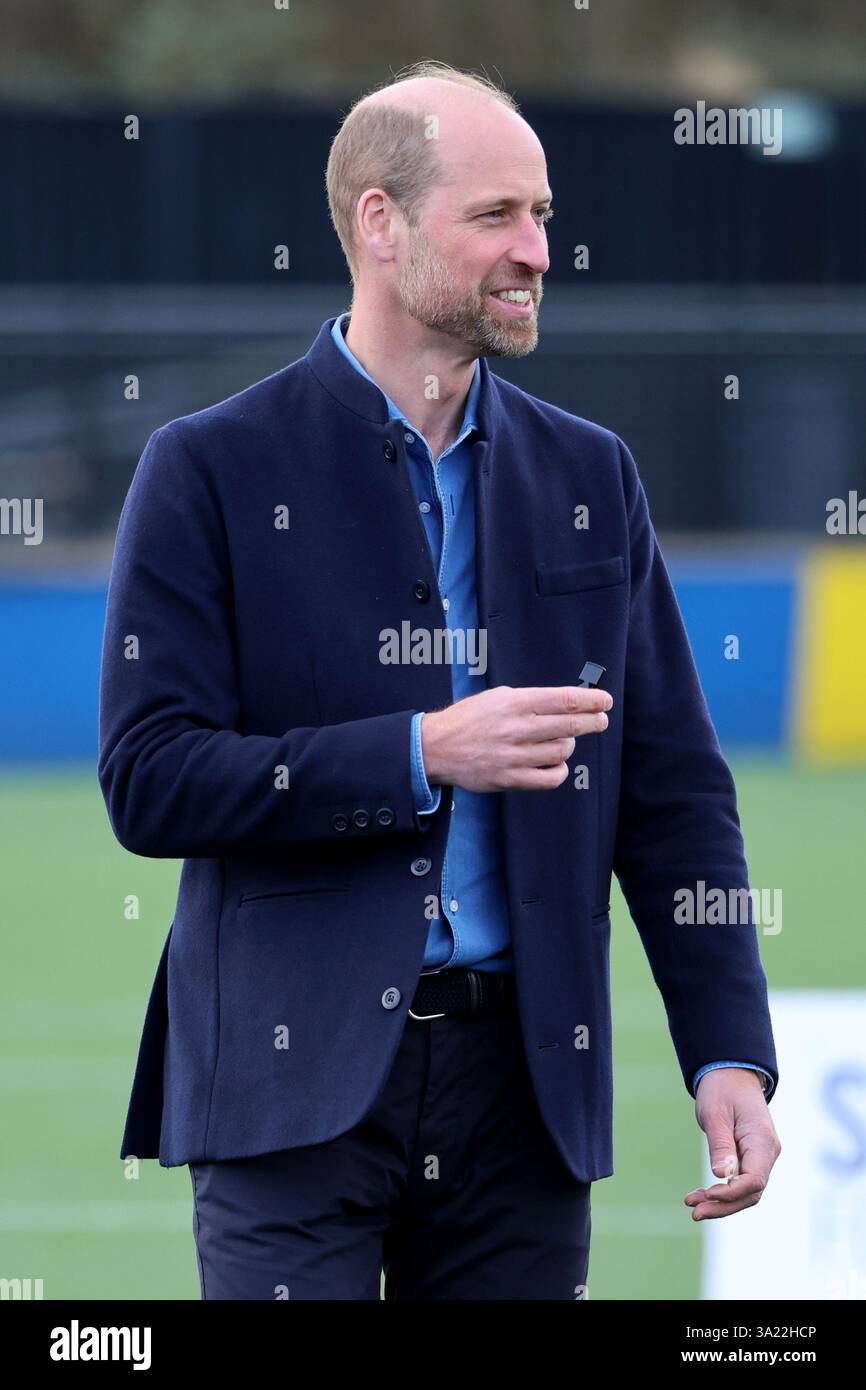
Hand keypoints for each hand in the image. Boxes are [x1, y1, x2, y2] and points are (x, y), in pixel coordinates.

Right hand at [420, 684, 612, 792]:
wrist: (437, 747)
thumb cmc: (469, 719)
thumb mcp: (497, 696)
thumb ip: (530, 700)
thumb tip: (566, 702)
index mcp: (515, 702)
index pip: (564, 700)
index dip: (591, 700)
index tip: (604, 701)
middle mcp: (517, 728)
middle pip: (571, 726)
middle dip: (593, 722)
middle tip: (601, 720)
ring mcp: (514, 755)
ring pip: (563, 751)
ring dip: (569, 745)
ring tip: (563, 741)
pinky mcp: (510, 779)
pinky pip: (550, 778)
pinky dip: (560, 770)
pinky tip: (556, 764)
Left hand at [685, 1067, 780, 1219]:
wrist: (731, 1074)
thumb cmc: (722, 1090)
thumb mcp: (715, 1114)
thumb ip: (720, 1145)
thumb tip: (721, 1175)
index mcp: (763, 1141)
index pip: (754, 1180)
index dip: (731, 1194)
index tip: (706, 1196)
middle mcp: (768, 1153)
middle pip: (751, 1192)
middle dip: (723, 1206)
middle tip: (694, 1212)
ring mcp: (762, 1157)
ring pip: (747, 1191)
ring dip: (722, 1203)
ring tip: (693, 1207)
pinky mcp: (753, 1158)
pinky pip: (742, 1182)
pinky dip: (724, 1192)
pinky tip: (703, 1197)